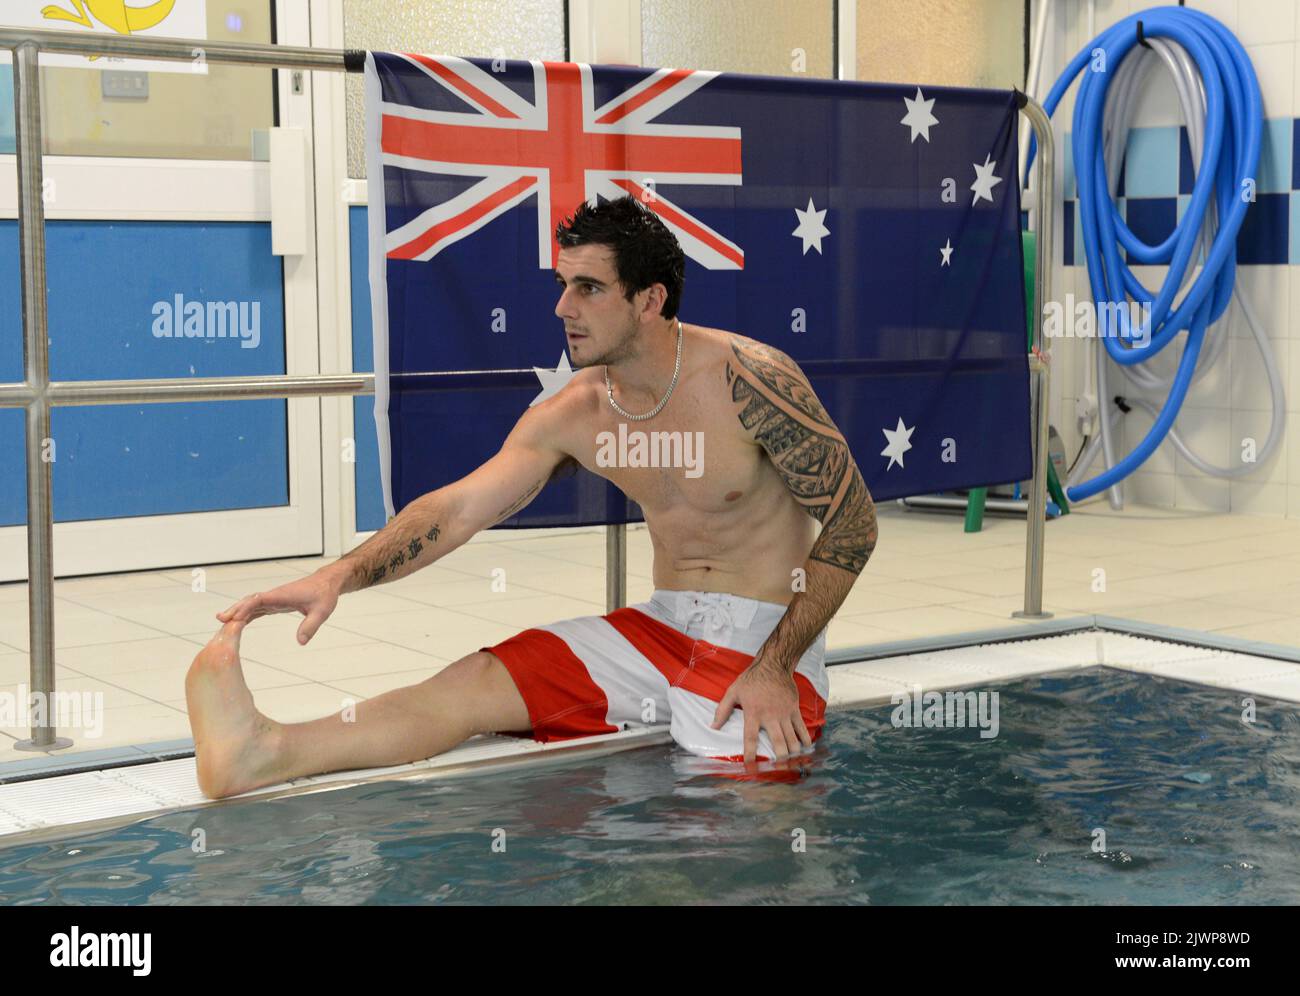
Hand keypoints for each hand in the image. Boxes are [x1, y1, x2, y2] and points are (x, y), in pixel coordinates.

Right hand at [215, 568, 341, 644]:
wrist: (326, 583)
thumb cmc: (324, 595)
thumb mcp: (321, 612)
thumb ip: (310, 626)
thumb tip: (301, 642)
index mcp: (283, 595)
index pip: (260, 599)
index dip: (247, 607)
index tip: (236, 616)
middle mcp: (274, 596)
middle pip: (250, 601)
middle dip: (235, 609)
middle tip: (220, 619)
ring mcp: (273, 599)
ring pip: (251, 605)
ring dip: (237, 612)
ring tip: (222, 623)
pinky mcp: (275, 603)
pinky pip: (257, 609)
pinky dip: (246, 614)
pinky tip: (238, 622)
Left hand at [710, 661, 812, 764]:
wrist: (774, 665)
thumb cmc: (751, 679)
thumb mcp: (733, 691)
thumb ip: (722, 710)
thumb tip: (713, 727)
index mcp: (753, 712)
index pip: (751, 738)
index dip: (751, 754)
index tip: (751, 767)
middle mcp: (770, 715)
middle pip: (778, 742)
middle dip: (780, 759)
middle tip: (780, 770)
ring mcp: (785, 713)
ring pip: (792, 738)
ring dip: (793, 753)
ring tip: (792, 763)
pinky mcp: (794, 709)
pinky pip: (802, 728)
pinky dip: (805, 740)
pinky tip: (805, 749)